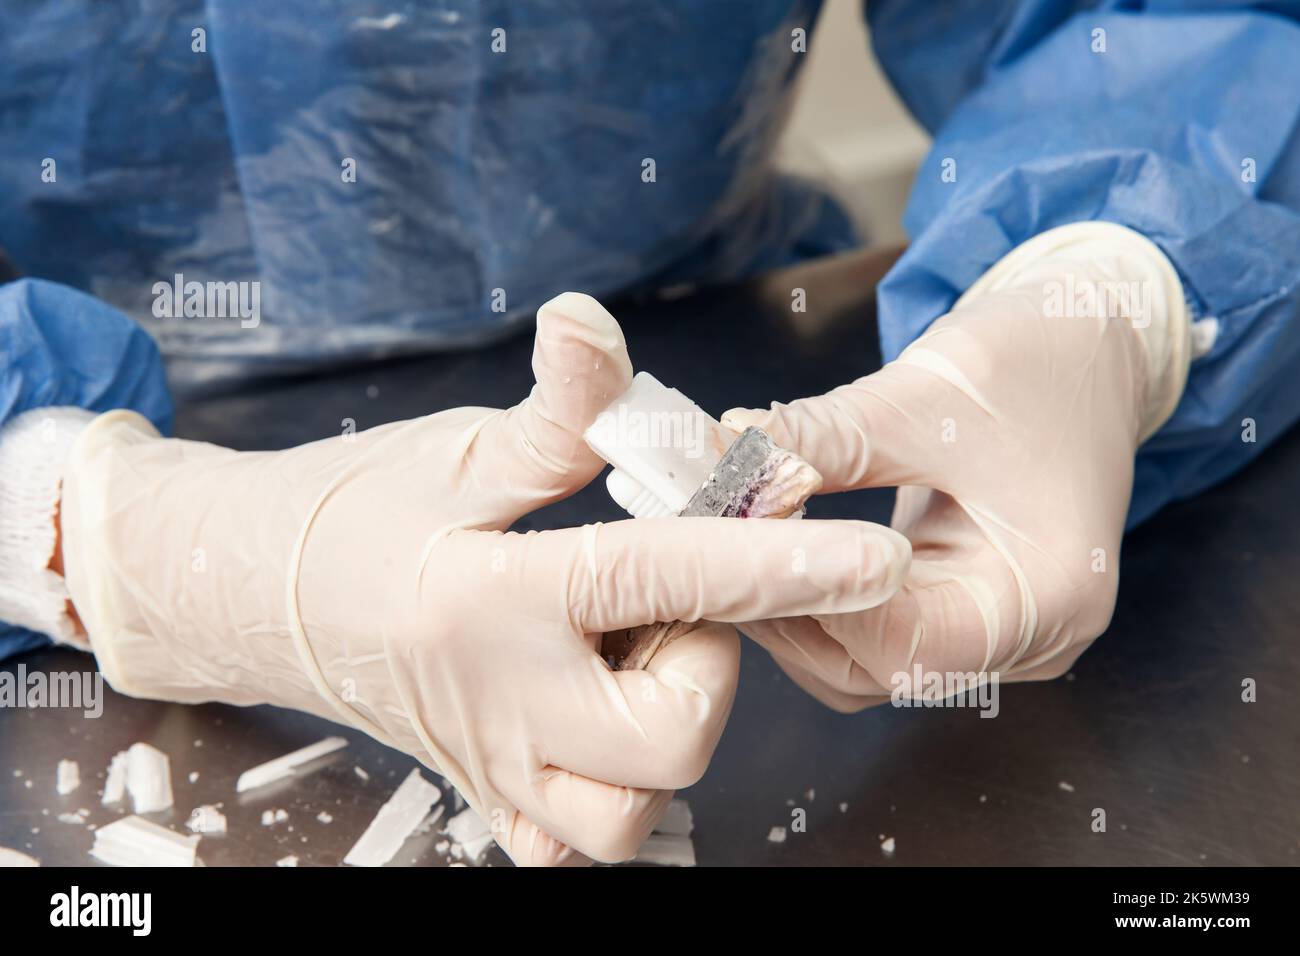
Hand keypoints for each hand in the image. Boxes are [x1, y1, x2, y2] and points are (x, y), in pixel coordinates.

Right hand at [59, 292, 911, 863]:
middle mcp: (499, 705)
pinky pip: (583, 841)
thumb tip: (594, 317)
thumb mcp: (459, 450)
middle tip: (671, 605)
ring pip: (633, 814)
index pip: (663, 577)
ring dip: (665, 733)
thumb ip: (557, 409)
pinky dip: (621, 791)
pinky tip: (602, 715)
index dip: (779, 559)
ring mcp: (493, 769)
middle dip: (709, 665)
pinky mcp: (487, 802)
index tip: (875, 555)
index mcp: (493, 597)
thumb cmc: (356, 511)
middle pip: (672, 738)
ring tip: (627, 662)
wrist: (254, 594)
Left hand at [723, 224, 1189, 710]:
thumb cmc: (1035, 359)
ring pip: (865, 665)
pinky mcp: (967, 614)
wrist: (1092, 344)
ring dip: (794, 607)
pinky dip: (820, 596)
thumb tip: (717, 460)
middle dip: (786, 606)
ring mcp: (1001, 636)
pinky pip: (876, 633)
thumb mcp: (921, 395)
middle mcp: (1033, 639)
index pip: (902, 643)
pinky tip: (777, 543)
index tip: (733, 532)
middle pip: (876, 670)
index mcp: (1049, 595)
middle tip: (712, 539)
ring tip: (735, 538)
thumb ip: (818, 440)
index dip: (807, 593)